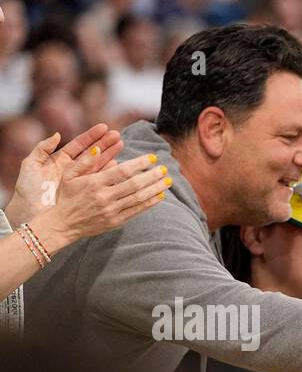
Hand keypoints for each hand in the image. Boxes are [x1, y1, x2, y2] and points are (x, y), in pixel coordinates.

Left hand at [6, 124, 124, 225]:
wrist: (29, 212)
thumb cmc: (28, 189)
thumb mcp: (31, 165)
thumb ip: (42, 148)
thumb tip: (58, 135)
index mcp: (60, 161)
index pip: (79, 145)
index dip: (92, 136)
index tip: (104, 128)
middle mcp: (72, 171)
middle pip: (91, 154)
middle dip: (106, 144)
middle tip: (118, 136)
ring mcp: (80, 183)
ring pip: (98, 167)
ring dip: (111, 157)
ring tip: (121, 146)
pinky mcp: (85, 194)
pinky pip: (100, 183)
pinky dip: (110, 175)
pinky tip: (119, 166)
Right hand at [33, 153, 169, 252]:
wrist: (62, 224)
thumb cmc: (66, 196)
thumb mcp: (69, 175)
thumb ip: (84, 161)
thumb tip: (98, 148)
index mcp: (94, 182)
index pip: (123, 171)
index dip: (140, 164)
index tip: (152, 157)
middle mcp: (104, 196)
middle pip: (135, 184)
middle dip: (152, 176)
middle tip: (165, 168)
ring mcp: (111, 210)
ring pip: (138, 198)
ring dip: (155, 189)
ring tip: (168, 181)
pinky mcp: (116, 221)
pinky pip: (137, 211)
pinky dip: (150, 203)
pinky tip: (160, 196)